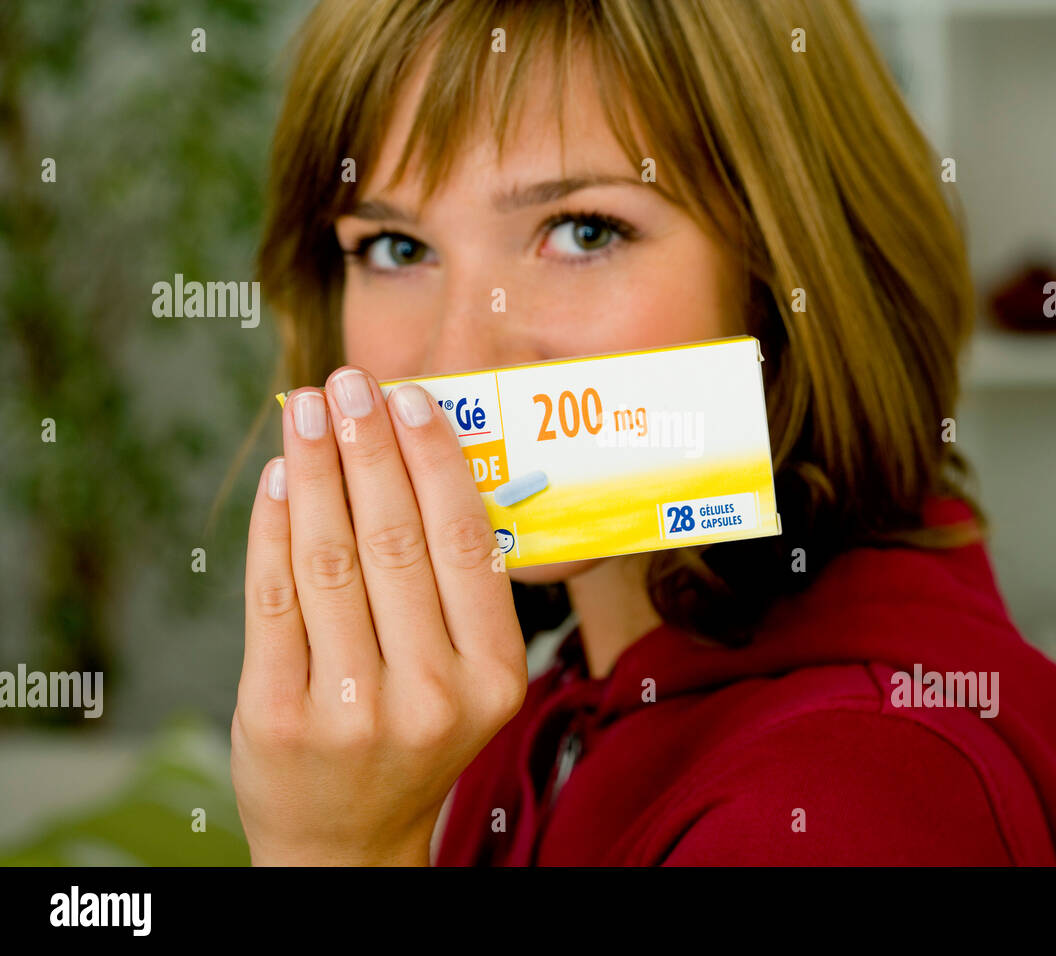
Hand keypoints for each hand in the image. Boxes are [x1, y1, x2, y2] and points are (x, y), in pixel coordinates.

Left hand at [232, 366, 527, 865]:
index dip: (435, 461)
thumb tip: (421, 458)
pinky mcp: (279, 715)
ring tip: (307, 411)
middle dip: (368, 447)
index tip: (411, 399)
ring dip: (316, 469)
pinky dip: (272, 526)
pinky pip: (273, 597)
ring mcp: (353, 710)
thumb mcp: (468, 679)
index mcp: (494, 677)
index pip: (464, 544)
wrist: (346, 837)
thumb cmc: (414, 736)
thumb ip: (457, 590)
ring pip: (331, 559)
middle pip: (395, 541)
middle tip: (350, 382)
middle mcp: (432, 696)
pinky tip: (280, 478)